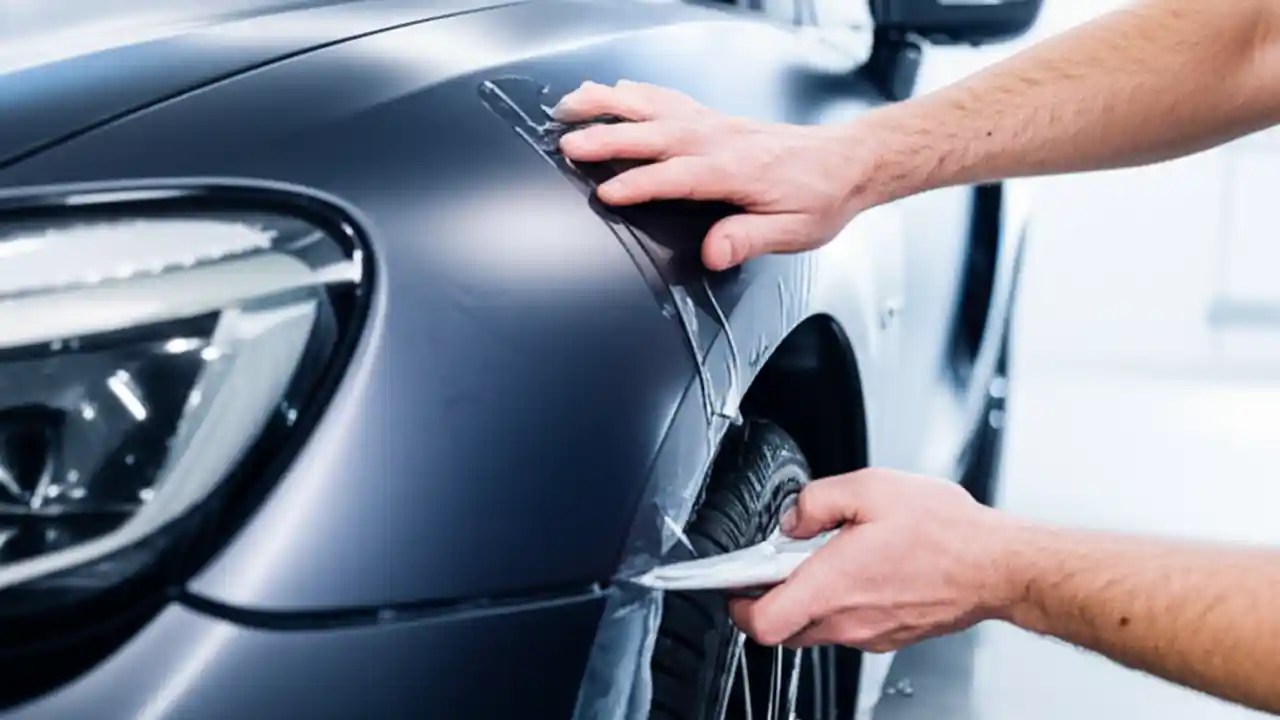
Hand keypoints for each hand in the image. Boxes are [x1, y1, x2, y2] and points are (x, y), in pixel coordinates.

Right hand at [554, 80, 885, 270]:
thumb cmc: (819, 197)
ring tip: (570, 104)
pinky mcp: (714, 119)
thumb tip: (713, 252)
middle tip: (568, 142)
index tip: (606, 193)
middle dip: (608, 136)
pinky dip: (635, 93)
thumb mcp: (793, 231)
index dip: (639, 185)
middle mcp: (719, 140)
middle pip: (654, 133)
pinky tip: (614, 92)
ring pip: (653, 107)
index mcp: (735, 170)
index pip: (677, 176)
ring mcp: (714, 124)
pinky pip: (667, 99)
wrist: (846, 163)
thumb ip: (748, 239)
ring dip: (609, 104)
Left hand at [728, 469, 1026, 652]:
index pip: (761, 624)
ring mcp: (870, 634)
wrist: (997, 565)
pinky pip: (848, 626)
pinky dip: (841, 604)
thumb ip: (816, 501)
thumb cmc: (945, 531)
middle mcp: (847, 620)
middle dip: (770, 600)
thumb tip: (792, 519)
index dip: (738, 607)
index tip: (736, 586)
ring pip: (815, 630)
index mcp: (833, 586)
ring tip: (827, 560)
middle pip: (783, 630)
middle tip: (779, 566)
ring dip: (808, 600)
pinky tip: (860, 570)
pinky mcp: (890, 635)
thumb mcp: (870, 488)